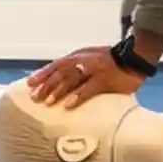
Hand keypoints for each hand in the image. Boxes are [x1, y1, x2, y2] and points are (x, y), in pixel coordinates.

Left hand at [26, 45, 146, 109]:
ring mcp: (94, 69)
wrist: (133, 57)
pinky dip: (78, 96)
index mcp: (78, 56)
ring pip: (71, 80)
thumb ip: (75, 67)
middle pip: (60, 73)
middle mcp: (83, 61)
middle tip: (35, 97)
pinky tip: (69, 105)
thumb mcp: (89, 58)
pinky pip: (89, 89)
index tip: (29, 83)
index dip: (42, 74)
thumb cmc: (109, 61)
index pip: (55, 65)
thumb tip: (58, 79)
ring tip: (48, 102)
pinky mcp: (105, 79)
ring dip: (58, 91)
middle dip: (46, 85)